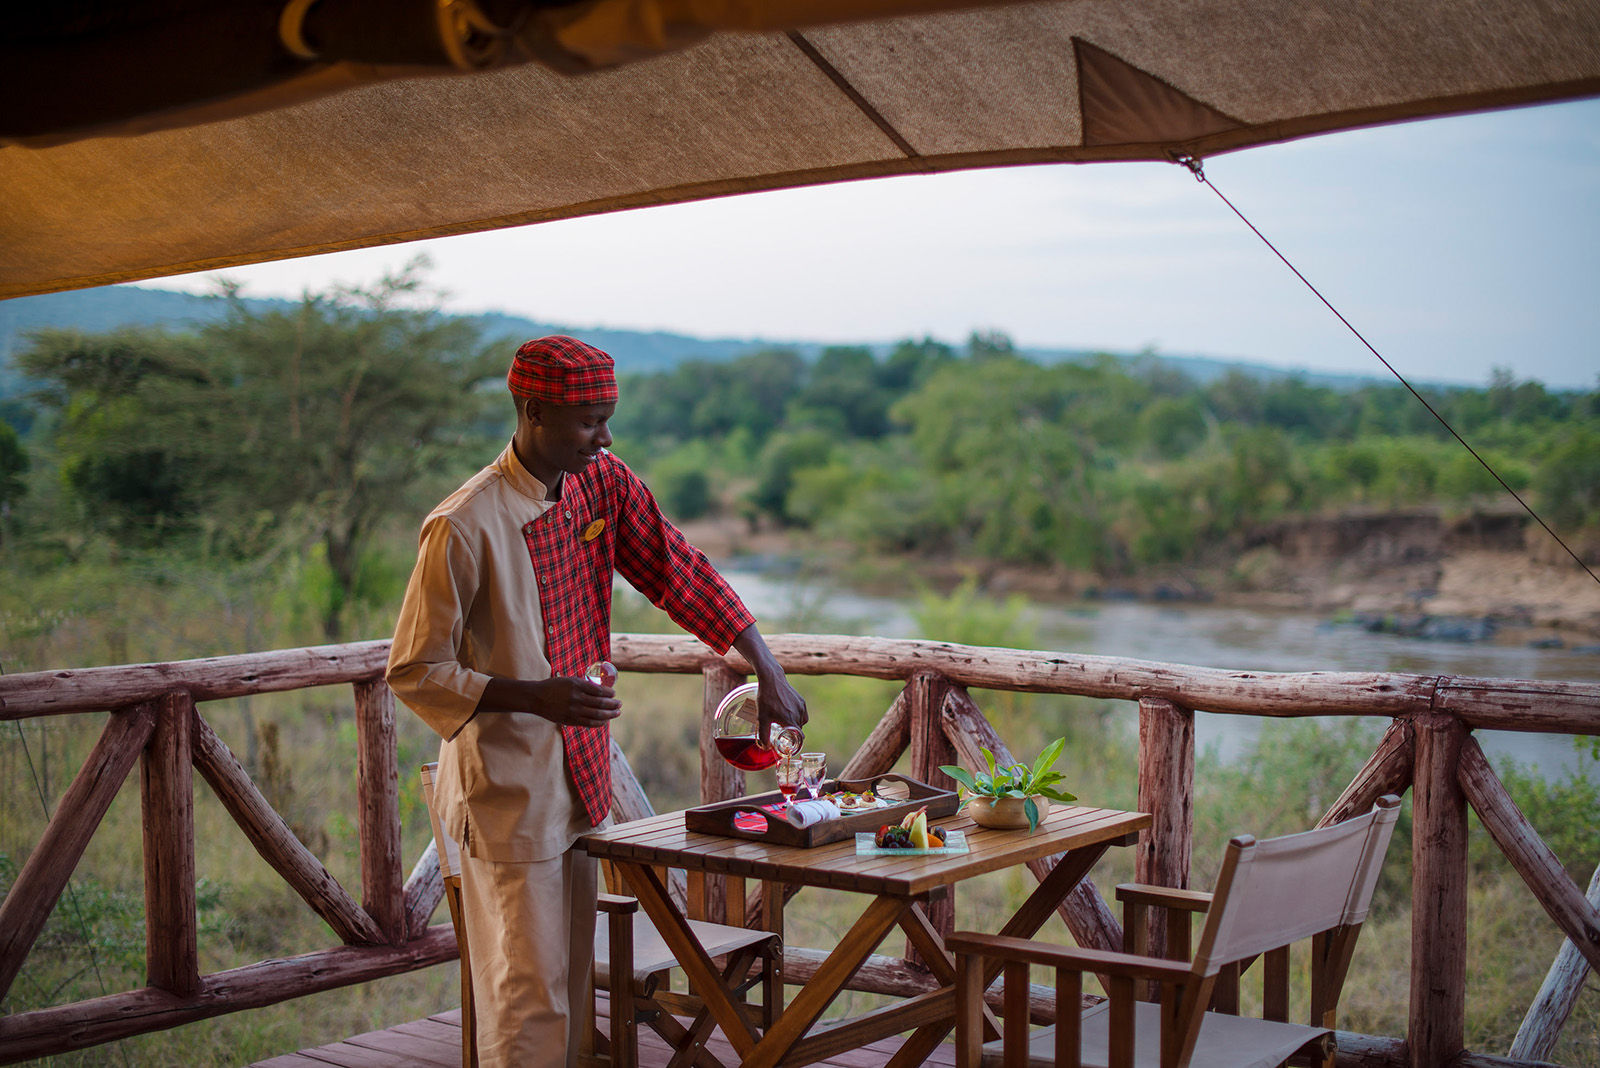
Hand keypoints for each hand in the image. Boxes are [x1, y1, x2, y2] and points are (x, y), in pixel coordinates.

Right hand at [480, 675, 620, 727]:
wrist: (537, 698)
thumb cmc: (554, 687)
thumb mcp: (569, 680)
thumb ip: (584, 685)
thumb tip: (601, 689)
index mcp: (576, 685)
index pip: (599, 690)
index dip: (609, 693)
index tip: (614, 693)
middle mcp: (576, 698)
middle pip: (600, 703)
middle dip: (613, 704)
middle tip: (620, 704)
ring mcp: (573, 711)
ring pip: (597, 715)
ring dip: (610, 714)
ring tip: (617, 712)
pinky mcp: (570, 720)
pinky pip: (588, 723)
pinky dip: (599, 723)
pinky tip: (605, 721)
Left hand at [755, 666, 806, 746]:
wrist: (772, 679)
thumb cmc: (766, 698)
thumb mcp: (762, 718)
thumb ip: (763, 734)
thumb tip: (765, 747)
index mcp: (790, 720)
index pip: (800, 737)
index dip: (796, 742)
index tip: (789, 742)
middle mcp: (798, 714)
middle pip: (800, 729)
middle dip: (793, 732)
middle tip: (782, 731)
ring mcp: (801, 706)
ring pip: (802, 721)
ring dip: (796, 723)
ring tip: (785, 721)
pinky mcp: (801, 700)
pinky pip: (803, 712)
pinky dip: (798, 715)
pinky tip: (788, 712)